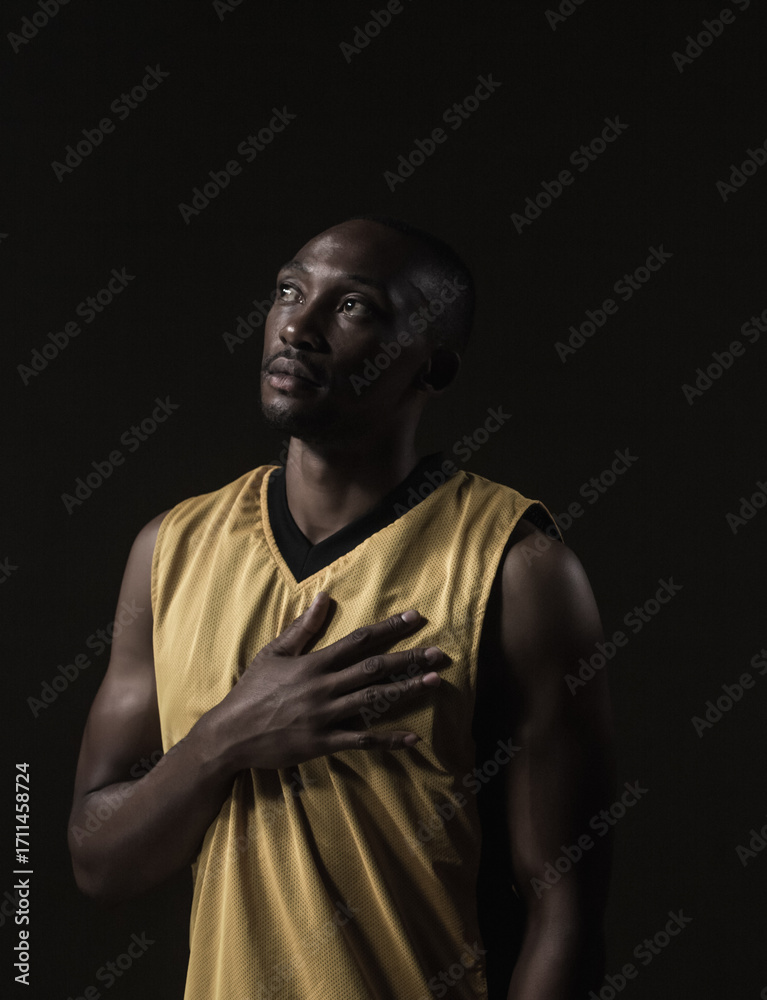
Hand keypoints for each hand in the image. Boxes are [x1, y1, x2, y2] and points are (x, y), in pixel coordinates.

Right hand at [202, 591, 442, 770]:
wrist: (230, 734)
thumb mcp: (273, 653)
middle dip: (409, 659)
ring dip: (406, 691)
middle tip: (439, 653)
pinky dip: (388, 739)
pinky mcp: (323, 743)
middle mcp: (324, 687)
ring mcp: (325, 716)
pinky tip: (413, 738)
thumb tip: (323, 598)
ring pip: (374, 701)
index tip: (415, 618)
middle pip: (374, 669)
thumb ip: (302, 628)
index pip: (359, 640)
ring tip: (434, 682)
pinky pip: (362, 741)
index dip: (390, 628)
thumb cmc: (251, 691)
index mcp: (314, 663)